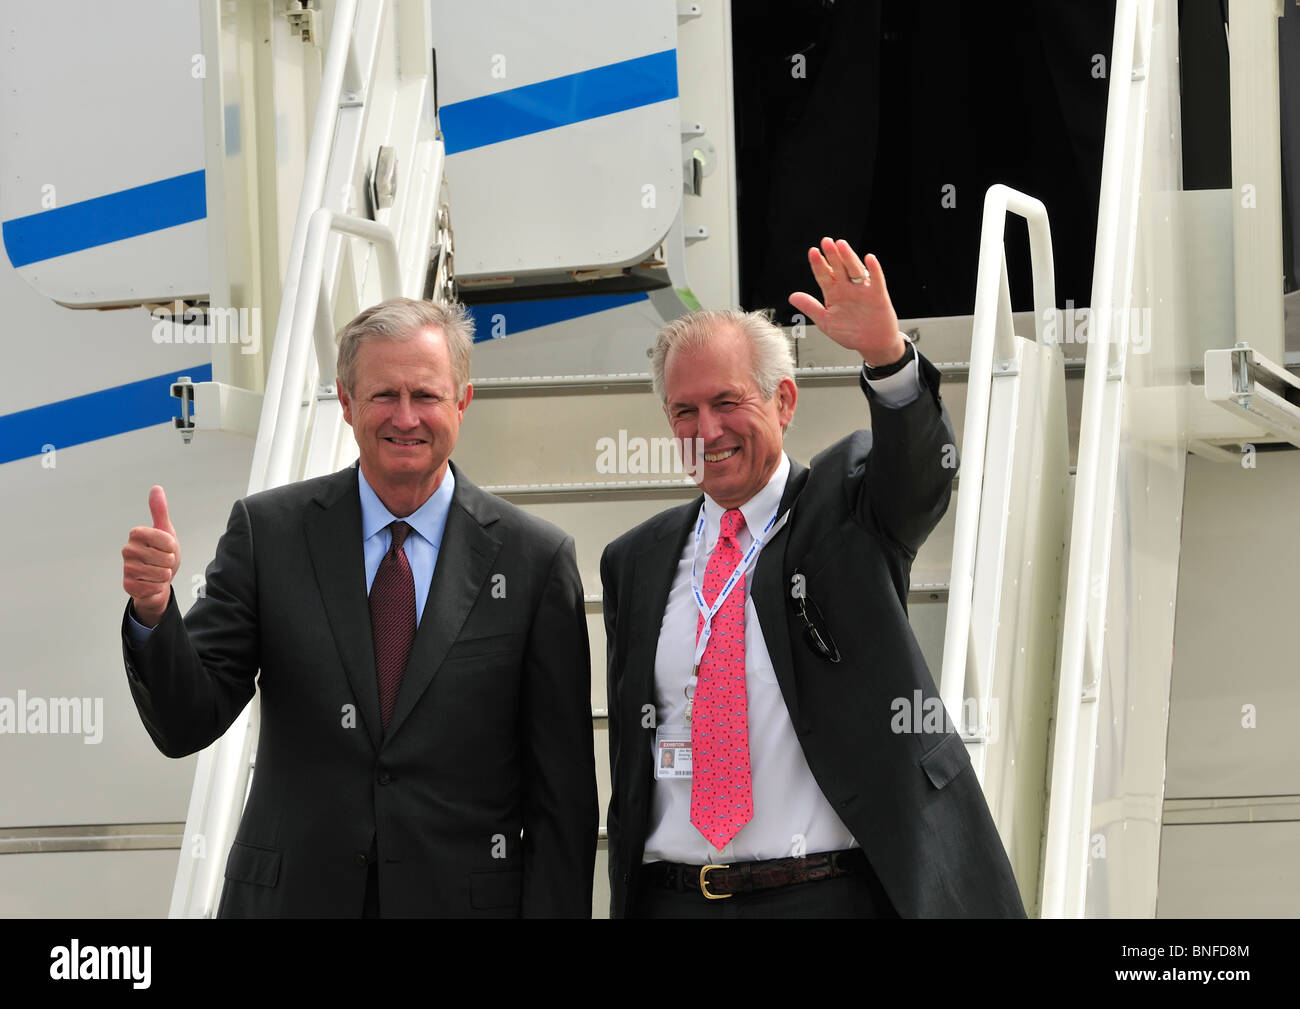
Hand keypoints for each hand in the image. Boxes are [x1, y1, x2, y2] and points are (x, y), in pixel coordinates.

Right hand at [122, 485, 180, 627]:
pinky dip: (158, 587)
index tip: (166, 547)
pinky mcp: (128, 585)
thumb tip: (156, 488)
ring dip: (164, 575)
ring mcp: (127, 568)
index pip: (166, 539)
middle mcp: (128, 550)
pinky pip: (153, 586)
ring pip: (160, 573)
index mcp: (137, 534)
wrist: (158, 582)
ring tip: (158, 573)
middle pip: (165, 557)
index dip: (172, 546)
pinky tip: (151, 583)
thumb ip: (160, 511)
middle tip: (162, 562)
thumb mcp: (166, 532)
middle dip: (169, 562)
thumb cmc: (162, 555)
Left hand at [789, 237, 905, 366]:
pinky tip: (869, 258)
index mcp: (834, 293)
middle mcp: (848, 288)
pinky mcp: (878, 296)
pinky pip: (876, 281)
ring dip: (849, 257)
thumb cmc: (850, 333)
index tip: (812, 251)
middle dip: (832, 255)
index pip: (824, 275)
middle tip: (825, 242)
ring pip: (855, 270)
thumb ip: (810, 307)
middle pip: (839, 268)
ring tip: (841, 245)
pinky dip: (874, 270)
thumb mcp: (825, 321)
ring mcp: (863, 291)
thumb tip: (792, 296)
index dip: (818, 264)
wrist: (872, 344)